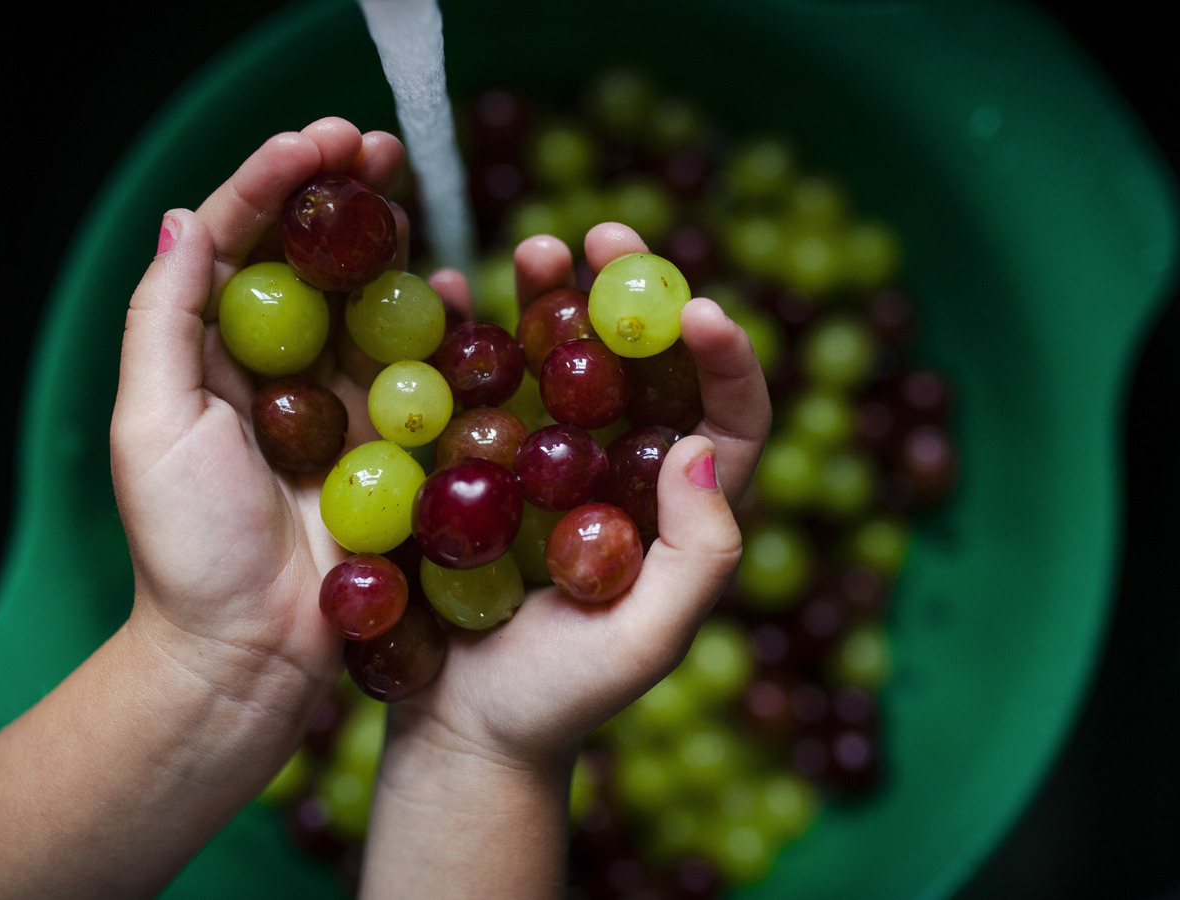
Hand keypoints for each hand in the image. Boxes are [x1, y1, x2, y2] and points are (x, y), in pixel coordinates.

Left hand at [110, 117, 406, 702]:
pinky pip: (420, 366)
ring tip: (413, 192)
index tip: (320, 141)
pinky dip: (439, 321)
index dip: (276, 180)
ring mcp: (336, 401)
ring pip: (368, 297)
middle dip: (344, 192)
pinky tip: (455, 284)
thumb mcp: (153, 423)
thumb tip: (187, 219)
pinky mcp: (390, 442)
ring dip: (392, 238)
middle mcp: (274, 365)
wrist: (248, 653)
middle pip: (312, 254)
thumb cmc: (186, 546)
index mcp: (208, 351)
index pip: (239, 240)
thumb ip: (165, 319)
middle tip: (381, 147)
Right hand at [389, 222, 771, 771]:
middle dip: (631, 290)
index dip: (725, 357)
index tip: (693, 308)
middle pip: (644, 363)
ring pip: (565, 358)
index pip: (729, 417)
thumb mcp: (646, 641)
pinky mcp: (477, 464)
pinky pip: (484, 384)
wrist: (457, 731)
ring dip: (553, 295)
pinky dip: (472, 332)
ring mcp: (547, 463)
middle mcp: (620, 471)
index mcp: (680, 509)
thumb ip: (696, 555)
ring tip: (536, 248)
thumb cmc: (559, 701)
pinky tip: (450, 287)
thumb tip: (704, 446)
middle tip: (606, 234)